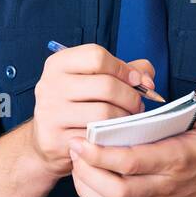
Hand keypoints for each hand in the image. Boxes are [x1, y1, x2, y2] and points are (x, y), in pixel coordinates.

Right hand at [28, 43, 157, 178]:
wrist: (47, 140)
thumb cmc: (77, 105)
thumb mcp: (94, 80)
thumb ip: (123, 71)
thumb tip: (148, 79)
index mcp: (58, 64)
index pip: (96, 56)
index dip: (123, 68)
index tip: (136, 80)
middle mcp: (50, 85)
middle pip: (106, 85)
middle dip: (130, 97)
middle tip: (137, 106)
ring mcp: (51, 113)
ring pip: (104, 112)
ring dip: (125, 118)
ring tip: (128, 120)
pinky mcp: (56, 139)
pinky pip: (96, 137)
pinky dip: (112, 136)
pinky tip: (114, 135)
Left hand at [67, 87, 195, 196]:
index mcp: (175, 160)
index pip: (133, 162)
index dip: (102, 154)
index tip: (83, 138)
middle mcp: (161, 184)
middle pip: (116, 188)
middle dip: (88, 169)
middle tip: (74, 146)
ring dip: (87, 184)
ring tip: (76, 160)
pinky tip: (85, 176)